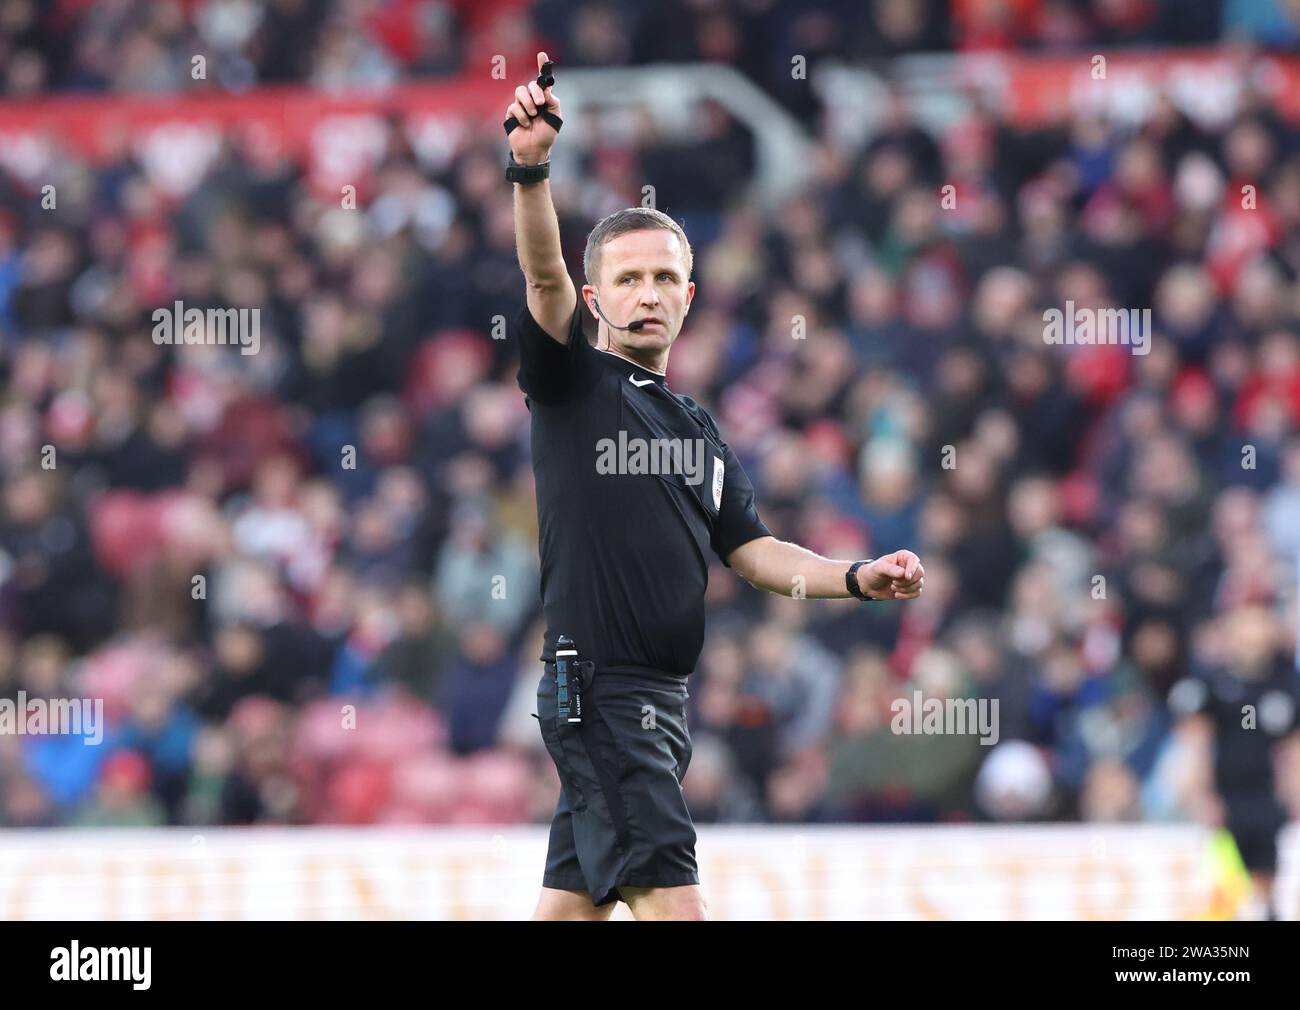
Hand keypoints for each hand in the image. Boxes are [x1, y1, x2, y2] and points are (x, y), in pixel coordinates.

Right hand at [506, 51, 561, 166]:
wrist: (534, 150)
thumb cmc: (546, 135)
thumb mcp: (556, 119)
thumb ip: (553, 102)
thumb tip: (546, 90)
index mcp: (544, 98)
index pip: (542, 79)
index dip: (542, 66)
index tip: (542, 55)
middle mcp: (532, 99)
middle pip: (530, 85)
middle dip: (535, 93)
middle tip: (540, 104)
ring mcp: (520, 105)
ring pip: (520, 92)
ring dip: (528, 103)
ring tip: (533, 116)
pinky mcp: (511, 113)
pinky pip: (514, 107)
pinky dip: (522, 116)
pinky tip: (525, 124)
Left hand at [858, 550, 923, 600]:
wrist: (869, 585)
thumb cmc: (872, 572)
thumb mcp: (878, 568)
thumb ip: (890, 569)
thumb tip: (903, 573)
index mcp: (903, 556)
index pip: (914, 560)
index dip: (913, 568)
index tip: (906, 577)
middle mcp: (909, 566)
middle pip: (920, 573)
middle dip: (907, 581)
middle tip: (893, 583)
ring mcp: (911, 577)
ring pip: (919, 584)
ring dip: (906, 589)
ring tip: (892, 587)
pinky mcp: (910, 588)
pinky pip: (917, 593)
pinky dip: (908, 595)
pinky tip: (896, 594)